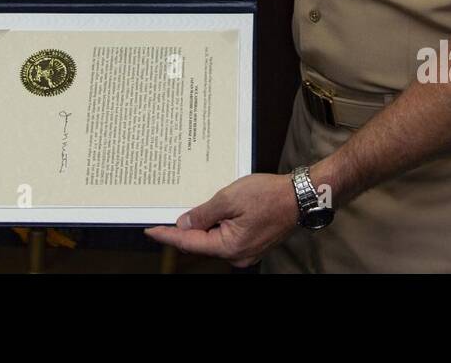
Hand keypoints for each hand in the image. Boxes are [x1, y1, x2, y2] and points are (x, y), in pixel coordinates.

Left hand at [143, 173, 296, 267]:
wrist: (300, 196)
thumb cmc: (269, 195)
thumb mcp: (229, 198)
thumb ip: (204, 213)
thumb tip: (184, 223)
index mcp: (230, 247)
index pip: (189, 242)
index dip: (167, 235)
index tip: (150, 230)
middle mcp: (237, 255)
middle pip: (201, 242)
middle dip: (185, 229)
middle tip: (166, 214)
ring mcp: (246, 251)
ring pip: (214, 238)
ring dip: (203, 225)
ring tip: (191, 208)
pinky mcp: (252, 243)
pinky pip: (227, 235)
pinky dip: (217, 224)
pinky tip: (212, 211)